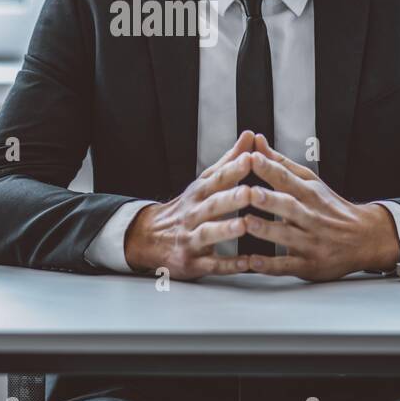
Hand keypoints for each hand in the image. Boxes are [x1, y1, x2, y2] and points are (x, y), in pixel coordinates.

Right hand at [124, 130, 260, 279]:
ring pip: (208, 234)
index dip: (232, 169)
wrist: (149, 238)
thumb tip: (250, 135)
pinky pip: (211, 264)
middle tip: (250, 192)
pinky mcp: (193, 263)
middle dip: (230, 199)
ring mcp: (191, 239)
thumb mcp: (204, 183)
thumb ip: (229, 161)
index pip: (216, 179)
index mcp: (199, 193)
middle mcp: (193, 214)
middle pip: (212, 205)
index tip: (250, 159)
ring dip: (226, 230)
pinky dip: (228, 264)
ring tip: (244, 225)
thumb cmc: (188, 207)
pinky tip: (246, 263)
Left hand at [243, 133, 399, 280]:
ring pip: (287, 236)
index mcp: (309, 193)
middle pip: (289, 207)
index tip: (252, 158)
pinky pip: (288, 266)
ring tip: (246, 223)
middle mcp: (311, 216)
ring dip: (267, 230)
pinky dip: (271, 265)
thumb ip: (279, 163)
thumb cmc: (329, 207)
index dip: (270, 169)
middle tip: (249, 192)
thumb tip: (255, 140)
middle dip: (269, 200)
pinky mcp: (309, 265)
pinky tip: (254, 262)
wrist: (365, 238)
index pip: (288, 179)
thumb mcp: (309, 182)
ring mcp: (311, 242)